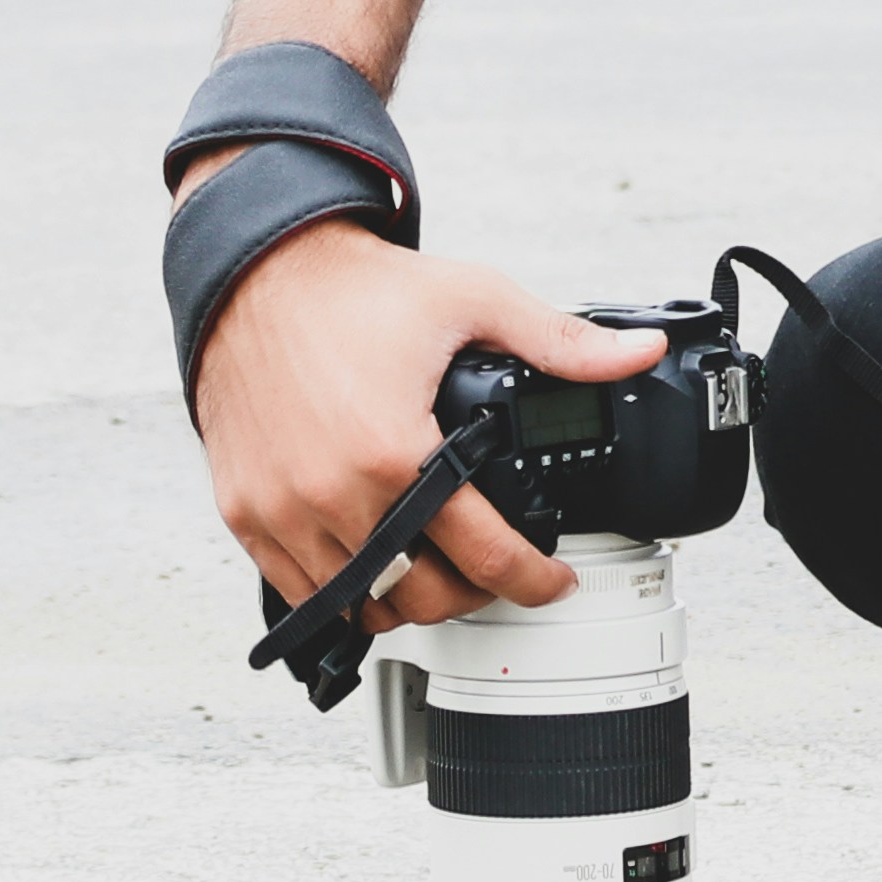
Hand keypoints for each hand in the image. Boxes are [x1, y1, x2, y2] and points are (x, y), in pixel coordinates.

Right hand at [187, 189, 667, 637]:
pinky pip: (299, 590)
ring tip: (437, 571)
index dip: (534, 581)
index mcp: (393, 451)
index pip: (483, 556)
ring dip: (405, 601)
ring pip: (358, 606)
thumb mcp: (473, 300)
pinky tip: (374, 565)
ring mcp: (281, 510)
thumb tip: (637, 354)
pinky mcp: (244, 513)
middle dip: (473, 596)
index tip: (554, 581)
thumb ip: (560, 341)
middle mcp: (333, 492)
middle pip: (419, 597)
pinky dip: (343, 592)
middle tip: (497, 574)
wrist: (257, 274)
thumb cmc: (354, 291)